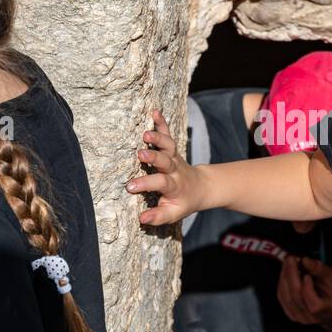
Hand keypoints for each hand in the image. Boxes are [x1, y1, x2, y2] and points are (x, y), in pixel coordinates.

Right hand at [125, 109, 203, 226]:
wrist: (201, 187)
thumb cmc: (183, 202)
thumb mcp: (174, 213)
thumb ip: (158, 216)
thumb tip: (141, 219)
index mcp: (174, 185)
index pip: (159, 183)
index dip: (145, 184)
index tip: (130, 186)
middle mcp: (174, 168)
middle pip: (165, 161)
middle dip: (153, 157)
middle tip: (140, 154)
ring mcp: (174, 156)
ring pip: (168, 145)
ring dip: (158, 138)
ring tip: (145, 134)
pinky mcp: (172, 148)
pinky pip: (167, 133)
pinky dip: (161, 122)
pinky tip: (154, 112)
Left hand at [277, 255, 331, 331]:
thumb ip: (321, 270)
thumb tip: (305, 260)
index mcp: (322, 310)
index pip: (309, 298)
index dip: (307, 285)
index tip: (307, 271)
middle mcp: (308, 317)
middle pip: (295, 296)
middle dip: (291, 274)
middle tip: (290, 259)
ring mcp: (298, 317)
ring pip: (285, 296)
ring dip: (284, 277)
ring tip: (288, 263)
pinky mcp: (291, 314)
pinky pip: (281, 297)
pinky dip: (282, 283)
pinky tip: (285, 273)